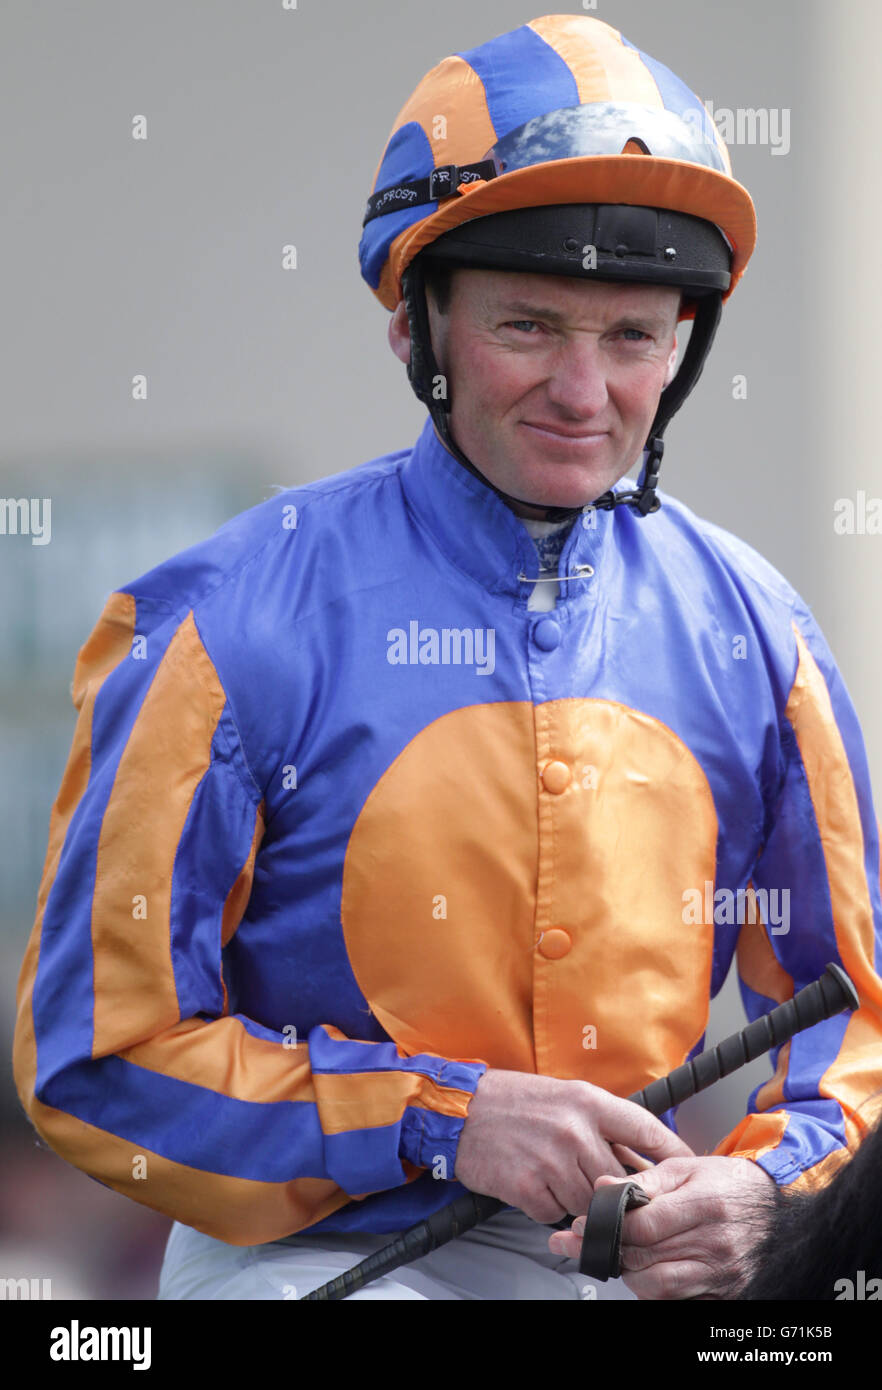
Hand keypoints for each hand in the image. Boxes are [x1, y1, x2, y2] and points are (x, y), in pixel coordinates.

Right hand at [453, 1067, 693, 1223]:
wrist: (458, 1111)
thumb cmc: (510, 1101)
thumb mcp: (563, 1097)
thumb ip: (600, 1123)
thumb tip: (638, 1153)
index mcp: (587, 1101)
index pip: (645, 1129)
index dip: (672, 1151)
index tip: (690, 1165)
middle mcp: (573, 1129)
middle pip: (618, 1180)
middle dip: (613, 1190)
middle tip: (600, 1186)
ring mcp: (550, 1160)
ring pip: (588, 1202)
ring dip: (576, 1198)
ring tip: (553, 1174)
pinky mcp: (526, 1187)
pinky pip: (554, 1213)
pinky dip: (546, 1206)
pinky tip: (532, 1183)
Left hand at [548, 1155, 776, 1297]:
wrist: (773, 1206)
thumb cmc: (729, 1183)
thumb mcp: (687, 1168)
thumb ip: (644, 1180)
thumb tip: (604, 1187)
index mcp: (705, 1206)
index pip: (643, 1226)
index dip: (608, 1225)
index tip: (585, 1221)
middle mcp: (715, 1245)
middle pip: (645, 1259)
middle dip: (609, 1250)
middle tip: (587, 1241)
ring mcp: (721, 1274)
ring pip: (658, 1286)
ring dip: (630, 1273)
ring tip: (621, 1254)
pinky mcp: (723, 1292)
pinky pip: (678, 1298)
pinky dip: (655, 1287)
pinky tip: (646, 1269)